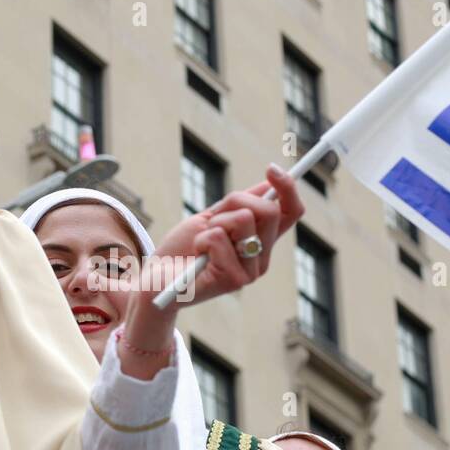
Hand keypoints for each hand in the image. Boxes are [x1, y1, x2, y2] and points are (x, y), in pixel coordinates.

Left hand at [140, 164, 304, 312]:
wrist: (158, 280)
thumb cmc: (182, 249)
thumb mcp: (212, 218)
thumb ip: (239, 204)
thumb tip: (269, 182)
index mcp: (260, 241)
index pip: (291, 212)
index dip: (288, 188)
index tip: (271, 168)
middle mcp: (262, 257)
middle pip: (269, 210)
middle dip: (235, 202)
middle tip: (213, 220)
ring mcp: (251, 271)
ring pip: (244, 219)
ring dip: (215, 223)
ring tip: (201, 243)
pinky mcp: (236, 280)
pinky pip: (220, 238)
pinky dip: (202, 240)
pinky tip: (197, 257)